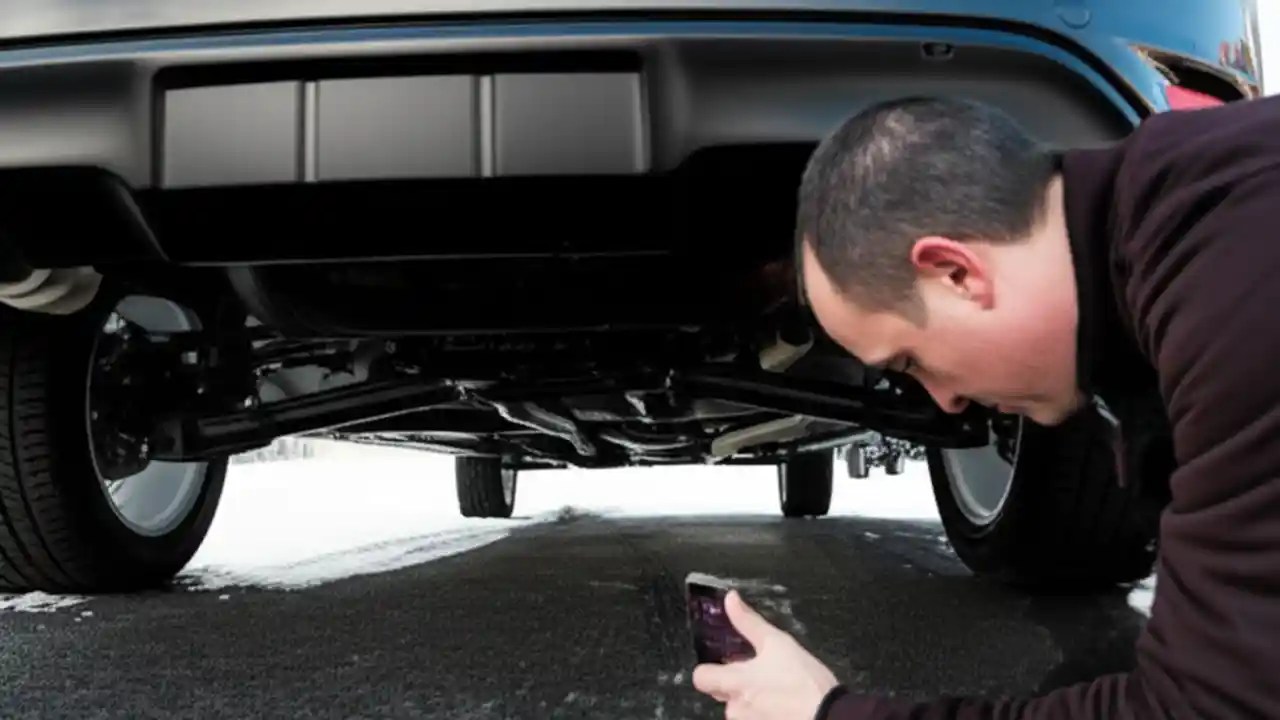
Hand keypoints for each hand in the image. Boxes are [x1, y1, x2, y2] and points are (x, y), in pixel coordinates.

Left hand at [692, 590, 840, 719]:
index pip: (700, 677)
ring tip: (776, 690)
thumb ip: (748, 622)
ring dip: (751, 699)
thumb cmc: (804, 681)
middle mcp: (736, 707)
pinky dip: (764, 712)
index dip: (709, 668)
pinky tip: (782, 705)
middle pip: (721, 692)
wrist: (828, 716)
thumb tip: (730, 600)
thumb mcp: (777, 642)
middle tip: (758, 674)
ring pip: (739, 708)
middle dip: (734, 683)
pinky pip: (754, 718)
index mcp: (735, 681)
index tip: (724, 663)